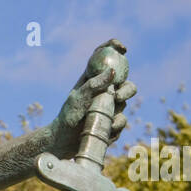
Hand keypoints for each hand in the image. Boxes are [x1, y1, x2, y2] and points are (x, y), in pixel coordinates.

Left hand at [48, 38, 137, 158]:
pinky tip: (107, 130)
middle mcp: (104, 91)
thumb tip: (112, 71)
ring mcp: (110, 106)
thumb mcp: (77, 98)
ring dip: (119, 110)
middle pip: (125, 83)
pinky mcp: (112, 122)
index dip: (115, 48)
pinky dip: (116, 125)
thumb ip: (93, 84)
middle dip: (127, 89)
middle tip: (118, 97)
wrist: (64, 142)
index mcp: (94, 79)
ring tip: (108, 120)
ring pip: (126, 103)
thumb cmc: (67, 116)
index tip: (122, 48)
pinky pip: (122, 121)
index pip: (107, 57)